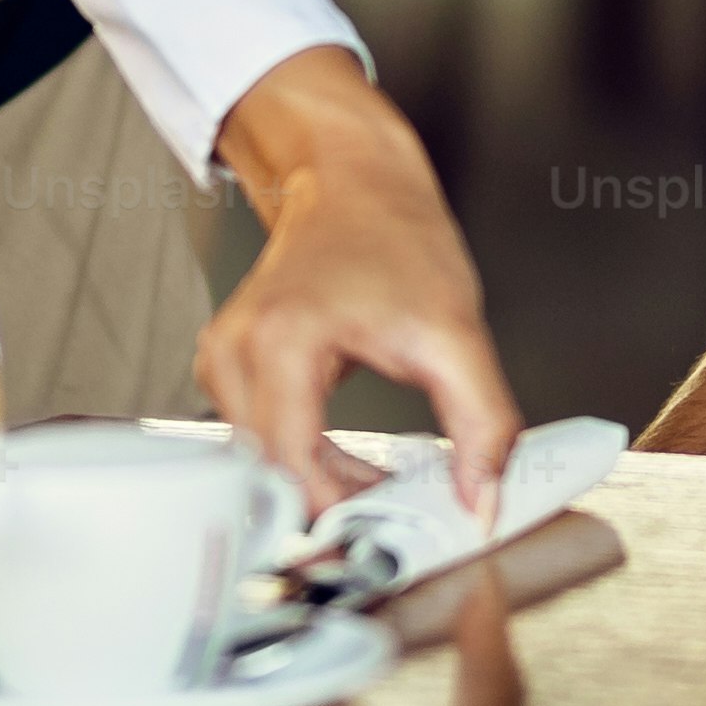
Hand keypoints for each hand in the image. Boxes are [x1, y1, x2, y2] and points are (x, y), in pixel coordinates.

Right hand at [202, 51, 520, 515]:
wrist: (356, 180)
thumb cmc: (394, 236)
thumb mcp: (457, 333)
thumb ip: (481, 426)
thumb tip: (481, 501)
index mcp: (280, 343)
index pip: (293, 472)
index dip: (345, 512)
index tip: (393, 526)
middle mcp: (235, 353)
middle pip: (272, 476)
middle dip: (336, 504)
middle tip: (394, 511)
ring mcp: (224, 359)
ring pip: (262, 465)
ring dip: (320, 484)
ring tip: (377, 479)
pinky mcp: (229, 365)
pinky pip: (259, 439)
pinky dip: (303, 459)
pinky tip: (344, 455)